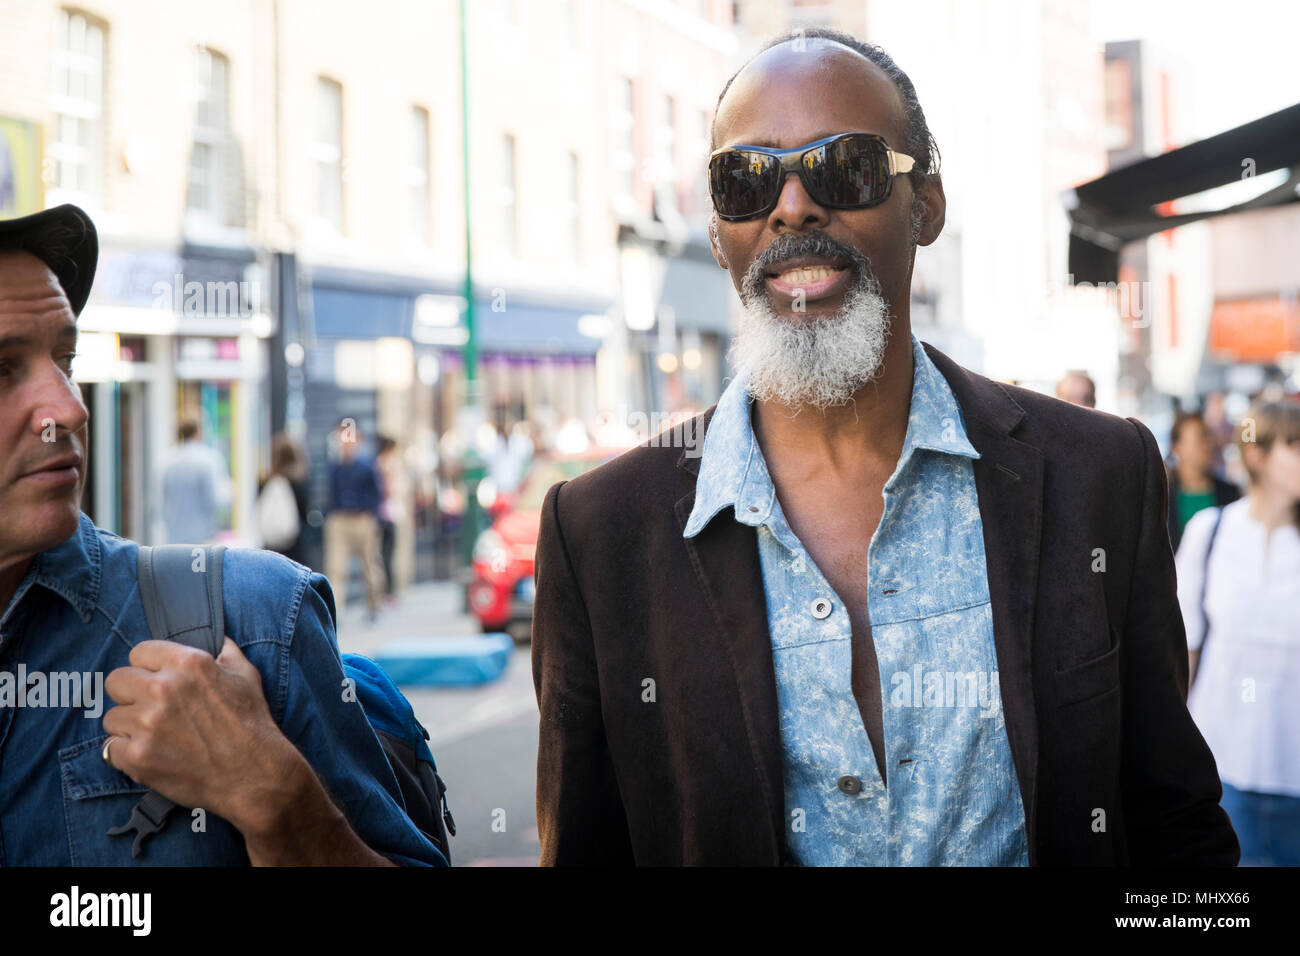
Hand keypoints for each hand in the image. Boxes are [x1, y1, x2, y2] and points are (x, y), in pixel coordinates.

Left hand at [102, 637, 302, 831]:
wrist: (255, 775)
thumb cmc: (252, 724)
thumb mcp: (246, 676)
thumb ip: (225, 651)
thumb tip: (215, 639)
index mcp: (189, 663)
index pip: (139, 652)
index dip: (147, 668)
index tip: (155, 681)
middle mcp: (164, 688)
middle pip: (116, 681)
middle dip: (131, 695)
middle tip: (149, 710)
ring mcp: (148, 723)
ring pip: (112, 717)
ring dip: (129, 727)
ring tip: (154, 737)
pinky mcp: (137, 756)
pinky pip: (110, 749)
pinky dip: (126, 754)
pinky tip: (150, 755)